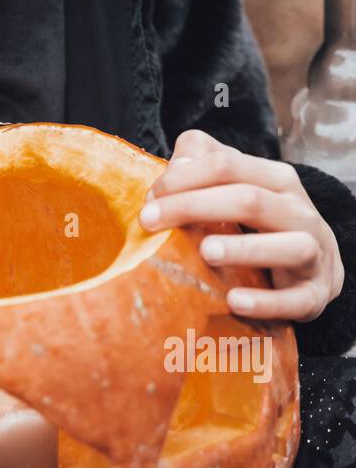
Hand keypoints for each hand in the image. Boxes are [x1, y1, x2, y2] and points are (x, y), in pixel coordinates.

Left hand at [138, 128, 345, 322]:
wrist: (318, 268)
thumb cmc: (263, 223)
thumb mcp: (239, 186)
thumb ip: (206, 164)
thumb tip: (174, 167)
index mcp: (277, 180)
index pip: (227, 165)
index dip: (183, 178)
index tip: (148, 199)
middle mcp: (299, 212)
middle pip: (249, 200)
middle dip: (193, 206)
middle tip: (148, 220)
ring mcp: (313, 253)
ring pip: (289, 246)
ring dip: (245, 249)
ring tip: (205, 252)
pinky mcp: (313, 296)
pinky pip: (295, 300)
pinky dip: (266, 302)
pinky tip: (235, 301)